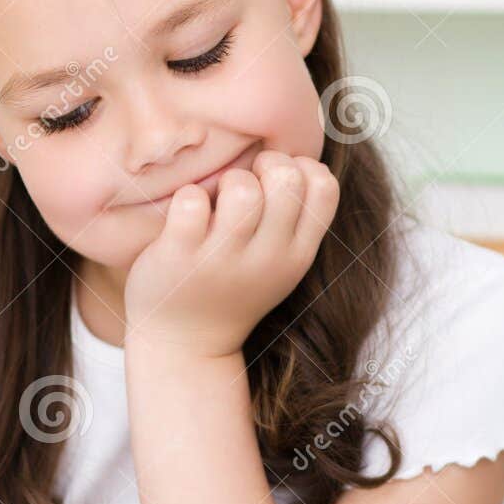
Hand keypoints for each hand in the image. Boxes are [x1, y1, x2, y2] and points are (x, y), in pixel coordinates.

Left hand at [123, 151, 339, 359]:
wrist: (186, 344)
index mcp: (297, 254)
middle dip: (265, 164)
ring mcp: (222, 259)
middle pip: (286, 179)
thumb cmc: (234, 287)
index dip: (301, 167)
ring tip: (216, 201)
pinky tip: (186, 214)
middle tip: (245, 184)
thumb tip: (299, 159)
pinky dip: (187, 197)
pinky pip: (190, 201)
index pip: (324, 187)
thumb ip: (296, 220)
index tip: (276, 183)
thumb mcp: (280, 264)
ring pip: (241, 189)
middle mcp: (266, 258)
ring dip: (227, 180)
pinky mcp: (179, 256)